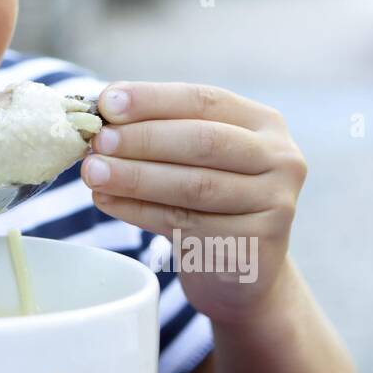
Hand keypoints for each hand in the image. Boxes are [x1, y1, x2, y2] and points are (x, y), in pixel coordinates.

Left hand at [80, 82, 306, 323]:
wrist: (240, 273)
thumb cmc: (207, 201)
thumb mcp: (193, 159)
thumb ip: (159, 131)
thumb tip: (102, 110)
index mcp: (263, 123)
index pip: (204, 100)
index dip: (153, 99)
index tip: (107, 103)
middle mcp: (279, 158)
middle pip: (204, 141)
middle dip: (143, 139)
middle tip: (97, 141)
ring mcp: (276, 203)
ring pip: (194, 186)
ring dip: (135, 177)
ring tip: (93, 173)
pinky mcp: (258, 244)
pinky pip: (187, 224)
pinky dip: (139, 211)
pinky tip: (107, 202)